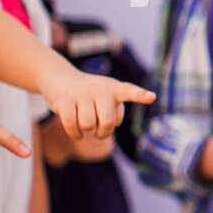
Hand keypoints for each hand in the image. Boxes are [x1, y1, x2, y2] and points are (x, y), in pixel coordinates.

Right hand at [40, 61, 154, 140]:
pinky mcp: (64, 99)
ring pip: (88, 125)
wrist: (60, 78)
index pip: (129, 92)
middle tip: (100, 132)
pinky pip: (71, 124)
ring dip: (86, 131)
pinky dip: (75, 133)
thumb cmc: (91, 96)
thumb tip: (106, 130)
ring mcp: (81, 93)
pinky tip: (77, 132)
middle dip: (103, 132)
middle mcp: (100, 89)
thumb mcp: (107, 100)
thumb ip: (114, 114)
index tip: (152, 97)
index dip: (140, 95)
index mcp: (115, 89)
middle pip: (108, 121)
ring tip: (85, 124)